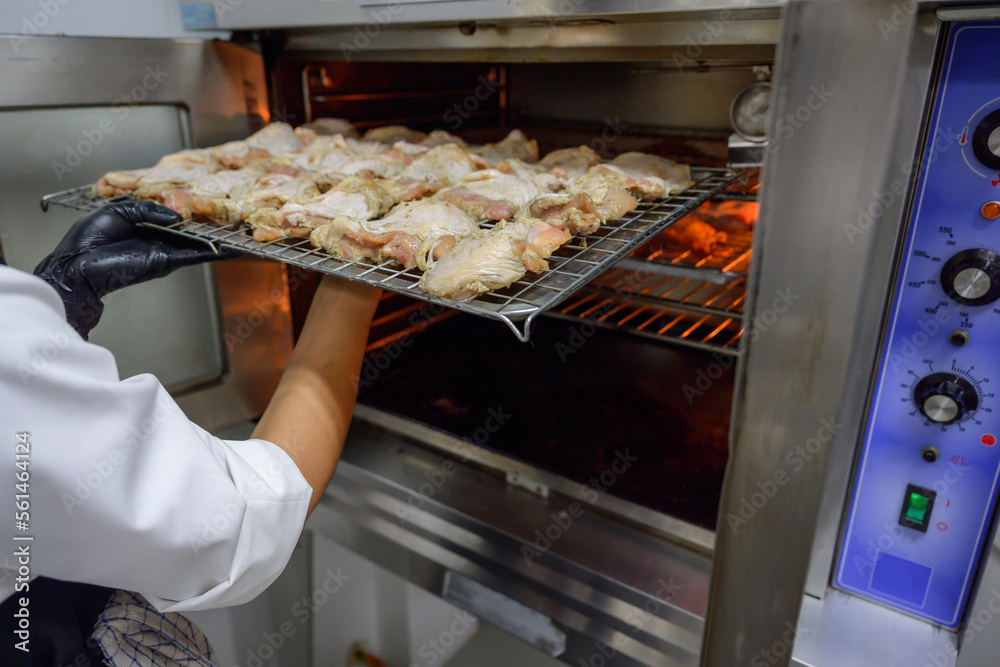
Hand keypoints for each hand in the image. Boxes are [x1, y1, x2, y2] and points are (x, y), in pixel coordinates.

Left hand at [34, 201, 237, 337]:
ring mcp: (165, 251)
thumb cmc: (89, 238)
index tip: (209, 202)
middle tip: (234, 216)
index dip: (191, 208)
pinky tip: (231, 249)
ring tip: (241, 232)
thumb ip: (149, 208)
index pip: (173, 214)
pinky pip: (194, 256)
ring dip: (218, 238)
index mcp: (143, 222)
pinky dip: (214, 253)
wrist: (78, 265)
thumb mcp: (119, 210)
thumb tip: (177, 215)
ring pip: (197, 242)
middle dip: (211, 223)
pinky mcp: (167, 263)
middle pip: (190, 229)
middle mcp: (157, 238)